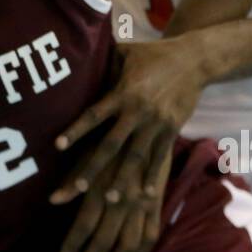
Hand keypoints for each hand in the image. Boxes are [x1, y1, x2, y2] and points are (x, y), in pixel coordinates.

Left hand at [49, 36, 208, 204]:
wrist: (194, 60)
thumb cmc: (153, 54)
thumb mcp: (126, 52)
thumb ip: (103, 59)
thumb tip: (77, 53)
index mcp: (123, 92)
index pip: (94, 115)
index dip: (76, 130)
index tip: (58, 146)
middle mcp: (138, 110)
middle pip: (111, 144)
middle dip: (93, 167)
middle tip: (77, 188)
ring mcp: (157, 122)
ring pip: (135, 156)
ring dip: (122, 179)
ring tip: (110, 199)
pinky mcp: (172, 129)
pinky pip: (160, 156)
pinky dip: (153, 176)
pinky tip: (145, 194)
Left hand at [55, 146, 169, 251]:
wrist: (150, 122)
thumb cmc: (111, 138)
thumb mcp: (88, 154)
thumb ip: (72, 180)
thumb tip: (52, 200)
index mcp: (101, 188)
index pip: (83, 226)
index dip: (71, 247)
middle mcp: (121, 200)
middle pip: (103, 242)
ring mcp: (142, 205)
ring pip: (128, 246)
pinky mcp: (157, 205)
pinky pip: (150, 237)